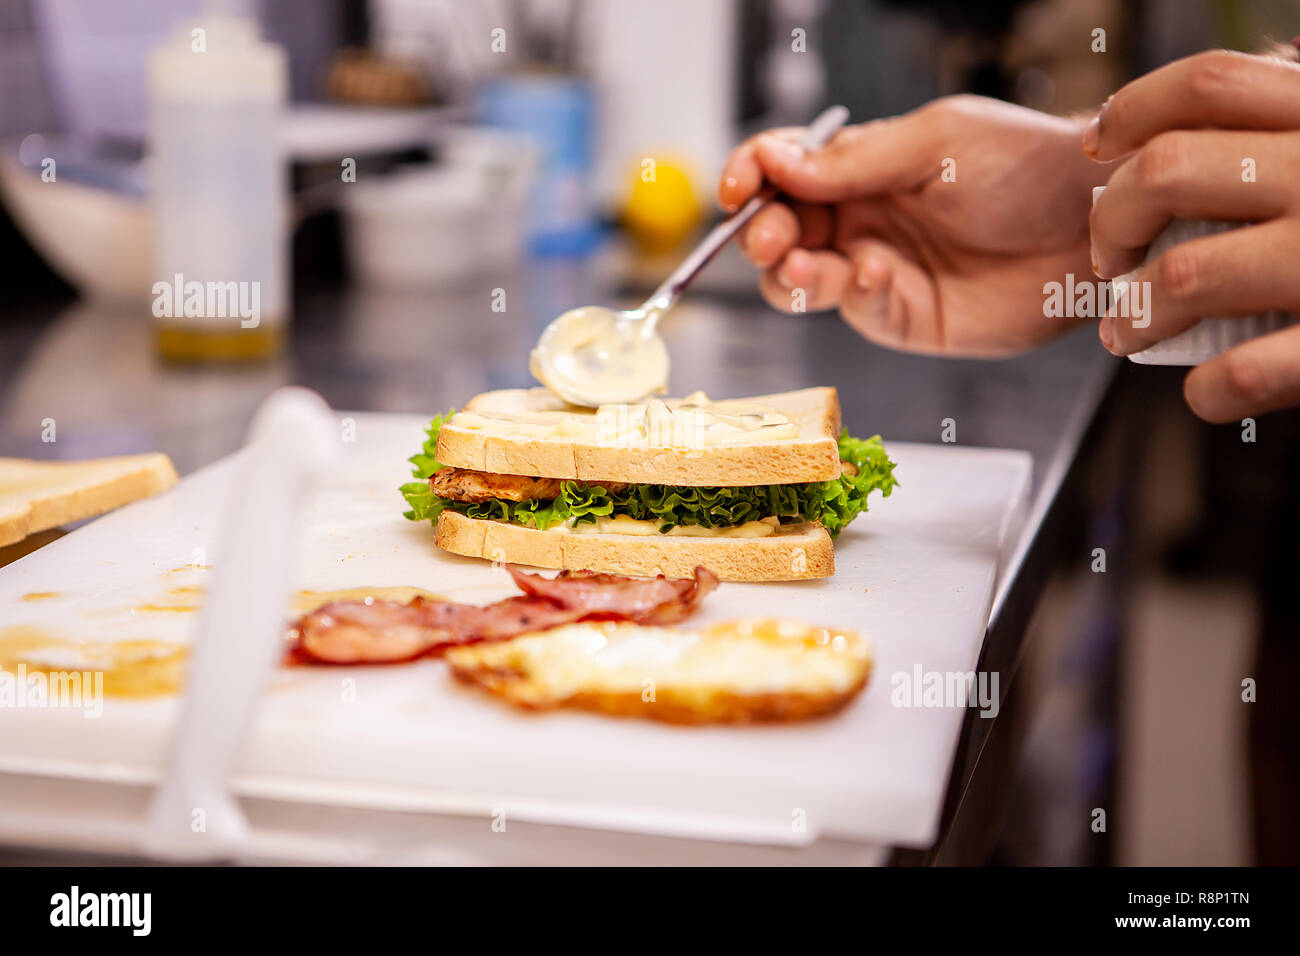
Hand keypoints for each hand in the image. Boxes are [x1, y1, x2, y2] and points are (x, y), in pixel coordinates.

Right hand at [719, 95, 1108, 355]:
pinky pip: (853, 309)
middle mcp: (858, 218)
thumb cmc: (1026, 165)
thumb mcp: (938, 142)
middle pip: (777, 229)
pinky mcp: (901, 316)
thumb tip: (778, 166)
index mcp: (860, 166)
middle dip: (759, 233)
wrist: (1096, 222)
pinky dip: (850, 293)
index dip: (750, 176)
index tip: (737, 186)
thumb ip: (856, 161)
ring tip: (802, 263)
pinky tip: (875, 273)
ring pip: (799, 279)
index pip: (782, 169)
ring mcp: (875, 269)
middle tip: (766, 236)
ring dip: (787, 273)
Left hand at [1088, 49, 1299, 421]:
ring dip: (1133, 313)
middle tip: (1108, 255)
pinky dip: (1207, 387)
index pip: (1208, 85)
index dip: (1132, 111)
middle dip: (1112, 218)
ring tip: (1125, 329)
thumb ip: (1289, 125)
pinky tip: (1203, 387)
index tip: (1097, 147)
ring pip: (1184, 275)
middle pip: (1167, 172)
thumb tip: (1186, 116)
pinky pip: (1243, 372)